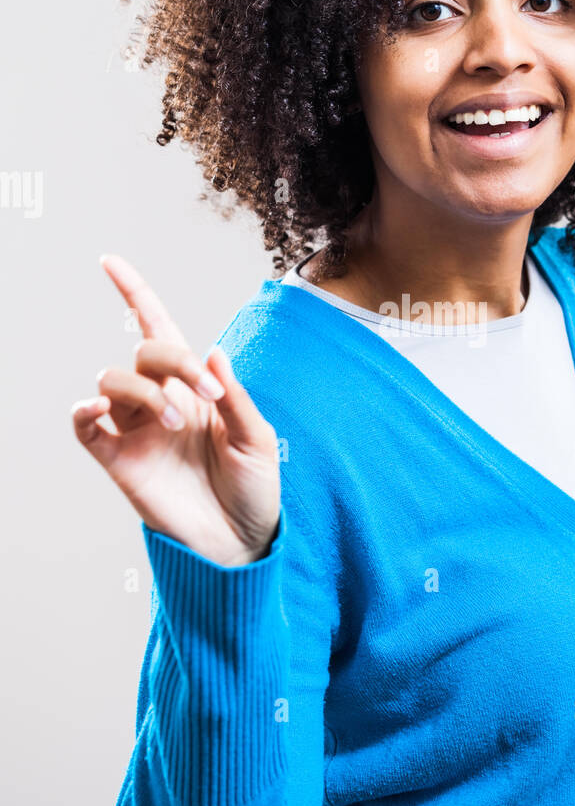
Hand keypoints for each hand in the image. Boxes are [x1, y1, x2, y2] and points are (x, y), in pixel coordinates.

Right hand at [71, 254, 281, 566]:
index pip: (158, 328)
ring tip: (178, 424)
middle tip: (207, 399)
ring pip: (114, 379)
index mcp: (196, 386)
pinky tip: (100, 411)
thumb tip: (210, 351)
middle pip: (145, 349)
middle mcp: (161, 400)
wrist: (241, 544)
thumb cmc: (254, 490)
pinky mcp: (119, 461)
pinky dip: (85, 410)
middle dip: (176, 361)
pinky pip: (85, 426)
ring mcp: (136, 430)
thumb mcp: (258, 438)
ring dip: (146, 391)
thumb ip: (234, 395)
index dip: (133, 293)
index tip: (108, 261)